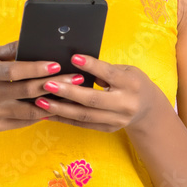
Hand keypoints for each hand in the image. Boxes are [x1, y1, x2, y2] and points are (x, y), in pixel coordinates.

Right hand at [0, 41, 85, 131]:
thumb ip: (11, 49)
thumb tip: (34, 38)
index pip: (14, 71)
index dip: (36, 68)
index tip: (57, 64)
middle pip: (26, 91)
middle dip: (54, 84)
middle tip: (77, 79)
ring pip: (28, 110)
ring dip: (53, 103)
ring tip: (73, 96)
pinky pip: (23, 122)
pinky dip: (40, 115)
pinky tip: (55, 108)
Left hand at [33, 54, 164, 133]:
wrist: (147, 108)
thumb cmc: (131, 82)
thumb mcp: (125, 70)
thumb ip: (103, 69)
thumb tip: (74, 61)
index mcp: (130, 84)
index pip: (108, 74)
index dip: (90, 66)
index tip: (73, 57)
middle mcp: (125, 104)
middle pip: (93, 99)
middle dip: (68, 92)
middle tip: (46, 84)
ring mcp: (116, 120)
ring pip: (84, 115)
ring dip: (60, 109)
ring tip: (40, 101)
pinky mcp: (107, 129)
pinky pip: (82, 124)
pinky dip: (64, 118)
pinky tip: (48, 113)